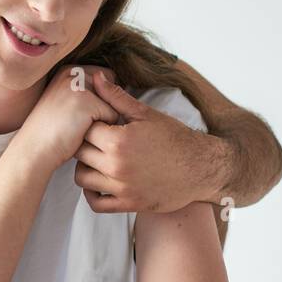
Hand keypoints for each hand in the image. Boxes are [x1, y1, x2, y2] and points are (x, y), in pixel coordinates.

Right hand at [17, 65, 120, 171]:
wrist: (34, 150)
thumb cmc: (51, 133)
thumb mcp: (66, 103)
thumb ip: (87, 92)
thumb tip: (118, 91)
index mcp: (68, 71)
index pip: (105, 80)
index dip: (99, 102)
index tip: (77, 115)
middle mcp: (74, 72)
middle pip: (112, 91)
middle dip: (101, 110)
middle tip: (75, 122)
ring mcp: (80, 86)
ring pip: (114, 104)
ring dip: (102, 120)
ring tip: (77, 127)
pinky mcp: (87, 102)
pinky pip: (113, 117)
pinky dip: (102, 131)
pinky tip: (80, 134)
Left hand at [73, 70, 211, 211]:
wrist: (201, 168)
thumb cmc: (175, 138)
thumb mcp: (146, 114)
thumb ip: (116, 97)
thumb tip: (95, 77)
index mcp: (119, 141)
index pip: (84, 130)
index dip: (89, 124)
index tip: (98, 123)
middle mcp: (116, 166)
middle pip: (80, 153)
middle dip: (85, 144)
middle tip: (97, 140)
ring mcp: (121, 187)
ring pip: (81, 178)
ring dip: (85, 167)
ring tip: (98, 158)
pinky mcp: (127, 204)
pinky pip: (95, 204)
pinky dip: (91, 194)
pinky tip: (99, 180)